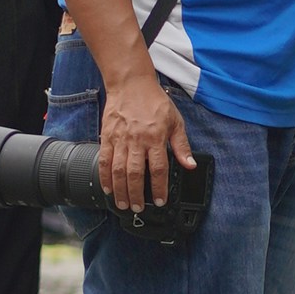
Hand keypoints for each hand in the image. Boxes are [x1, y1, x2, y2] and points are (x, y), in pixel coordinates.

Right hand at [99, 70, 196, 213]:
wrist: (132, 84)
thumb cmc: (155, 102)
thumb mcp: (176, 121)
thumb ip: (182, 146)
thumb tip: (190, 165)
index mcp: (156, 137)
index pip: (158, 169)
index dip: (160, 188)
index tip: (161, 201)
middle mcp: (137, 140)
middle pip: (135, 174)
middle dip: (136, 195)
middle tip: (138, 208)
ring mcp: (120, 139)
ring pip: (118, 170)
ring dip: (120, 190)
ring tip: (123, 204)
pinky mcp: (107, 137)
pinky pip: (104, 160)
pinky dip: (105, 177)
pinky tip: (108, 189)